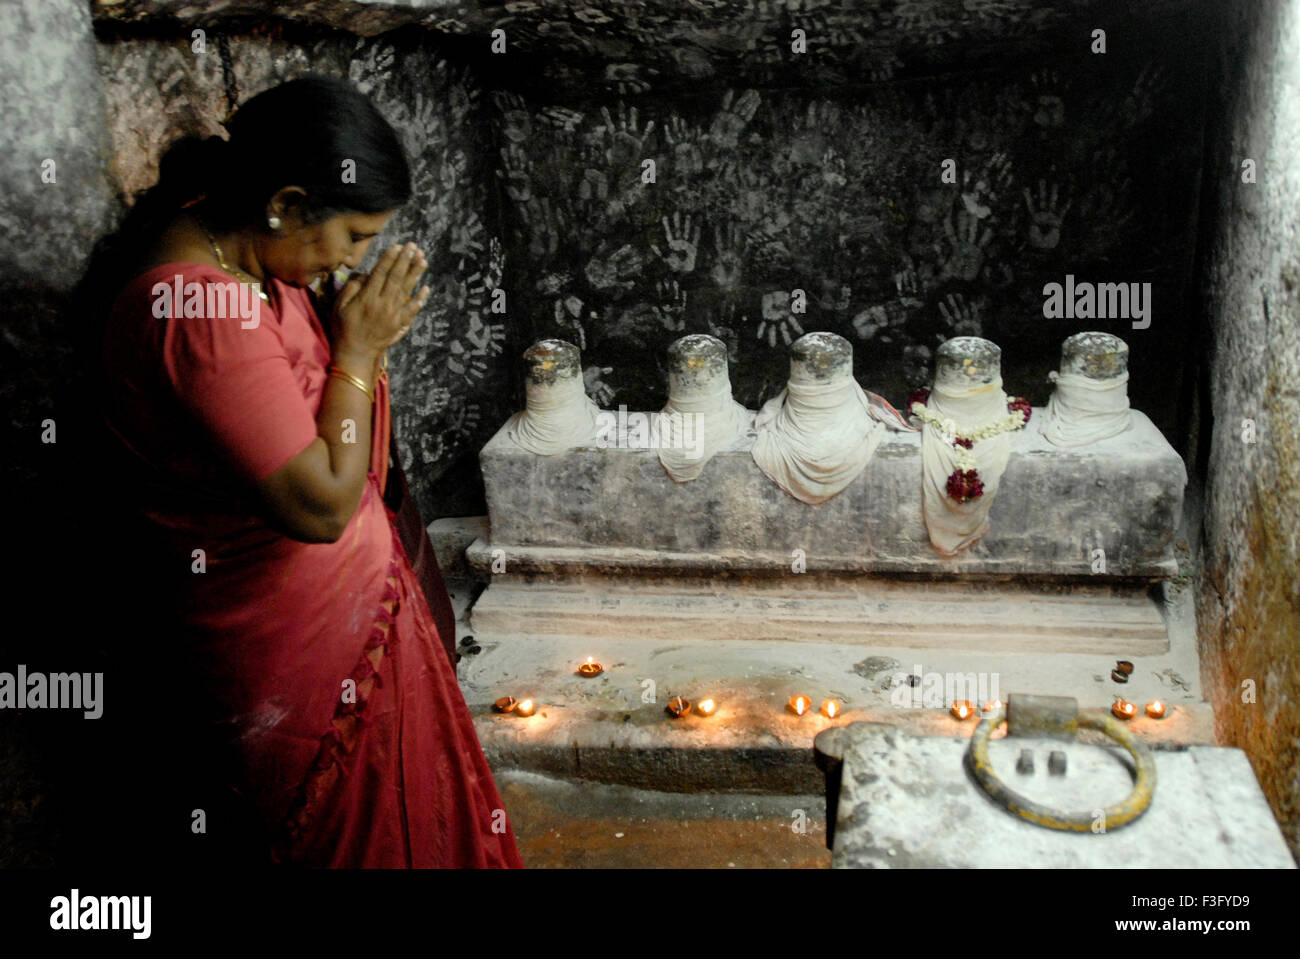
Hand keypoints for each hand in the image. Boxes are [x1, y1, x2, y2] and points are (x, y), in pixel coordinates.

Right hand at [331, 242, 429, 362]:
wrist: (356, 354)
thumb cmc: (343, 328)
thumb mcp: (339, 306)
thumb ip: (351, 288)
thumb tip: (366, 275)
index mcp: (367, 298)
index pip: (381, 273)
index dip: (390, 259)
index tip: (398, 246)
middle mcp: (383, 304)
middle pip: (396, 278)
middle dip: (405, 261)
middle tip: (413, 246)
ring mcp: (394, 315)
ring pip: (407, 291)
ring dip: (415, 274)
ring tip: (423, 260)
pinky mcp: (400, 324)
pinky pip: (413, 310)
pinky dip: (420, 299)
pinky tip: (426, 288)